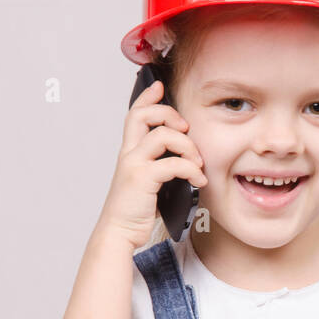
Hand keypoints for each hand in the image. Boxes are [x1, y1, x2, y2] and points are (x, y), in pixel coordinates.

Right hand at [98, 77, 207, 251]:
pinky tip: (199, 181)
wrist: (120, 232)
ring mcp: (134, 164)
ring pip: (162, 135)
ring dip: (188, 145)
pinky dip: (192, 170)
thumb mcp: (149, 182)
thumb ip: (160, 165)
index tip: (160, 86)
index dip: (147, 97)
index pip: (135, 114)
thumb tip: (187, 158)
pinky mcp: (142, 179)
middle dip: (169, 113)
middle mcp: (129, 153)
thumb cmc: (137, 210)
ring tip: (198, 163)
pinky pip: (173, 163)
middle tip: (186, 129)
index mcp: (130, 152)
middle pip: (143, 114)